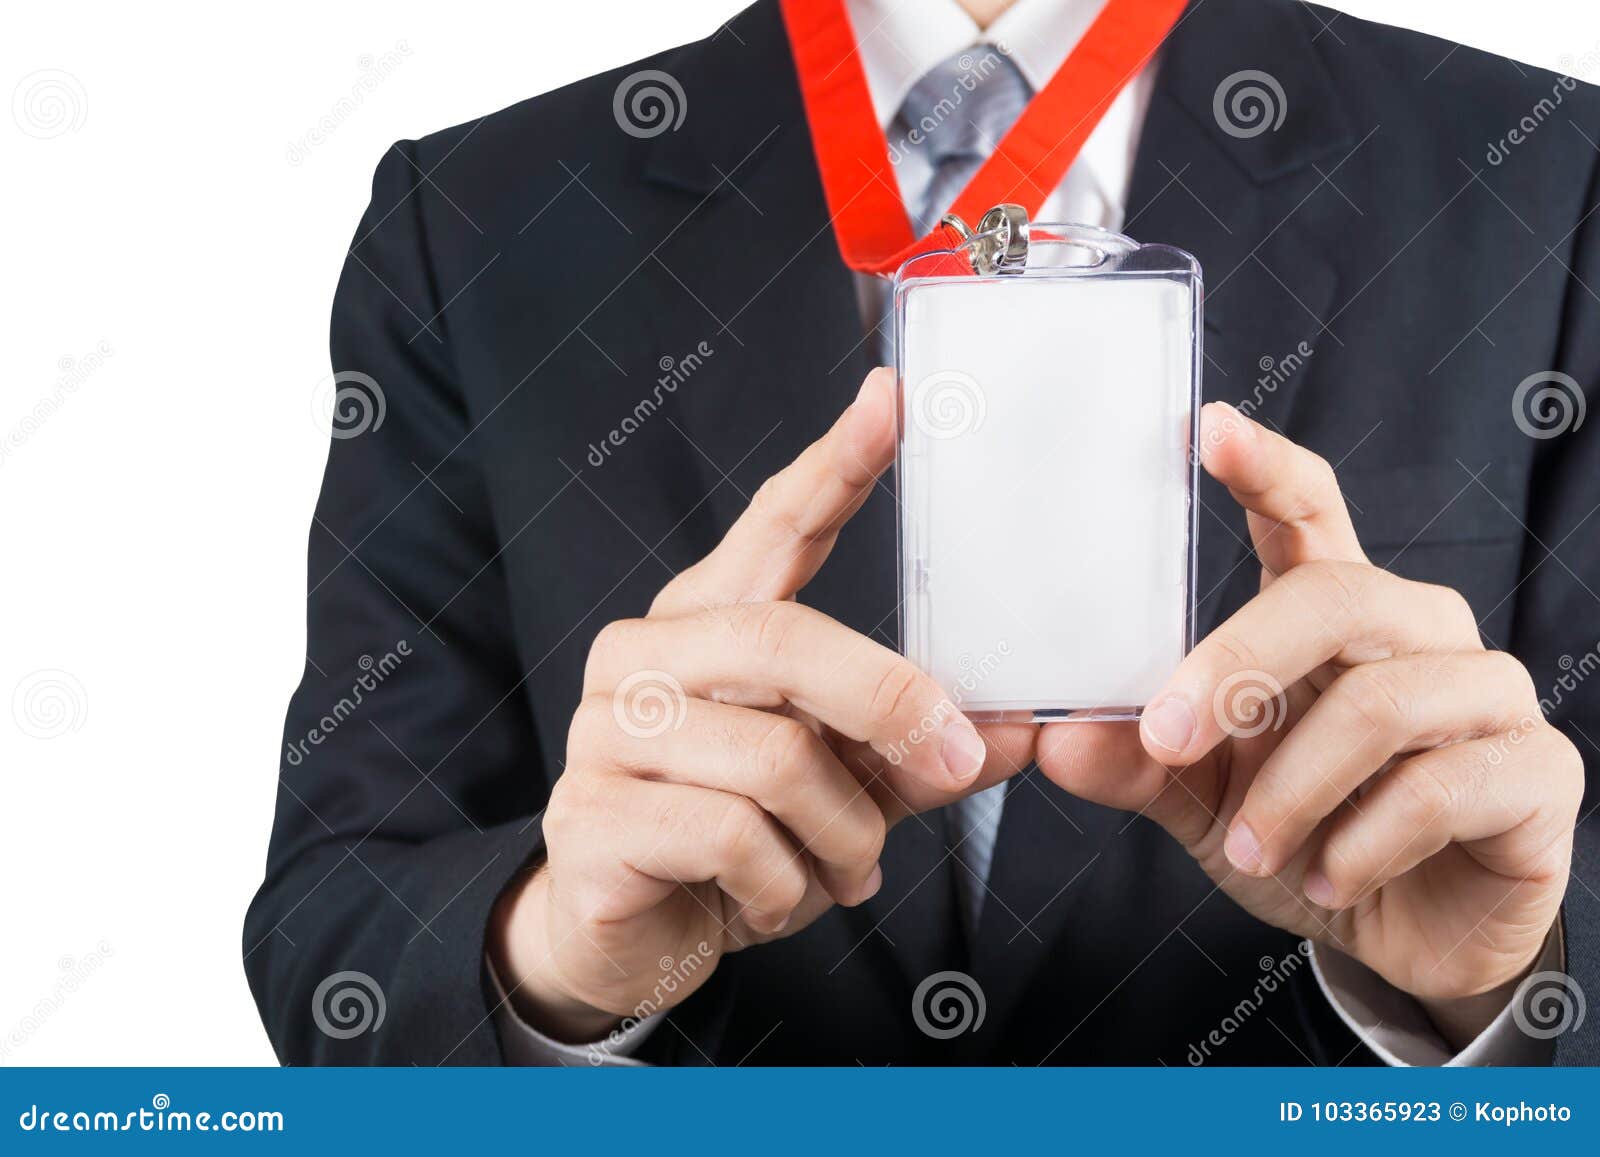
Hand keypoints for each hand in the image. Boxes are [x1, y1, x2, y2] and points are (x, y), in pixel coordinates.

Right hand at [490, 369, 1036, 1042]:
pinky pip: (733, 839)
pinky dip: (789, 887)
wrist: (626, 938)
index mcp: (705, 624)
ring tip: (845, 870)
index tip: (891, 399)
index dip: (833, 465)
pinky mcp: (593, 819)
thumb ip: (915, 750)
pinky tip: (779, 901)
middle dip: (890, 702)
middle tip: (958, 762)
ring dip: (842, 834)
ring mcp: (606, 734)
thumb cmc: (737, 840)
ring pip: (774, 759)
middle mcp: (642, 657)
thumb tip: (1024, 729)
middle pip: (784, 640)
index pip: (772, 528)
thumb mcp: (842, 788)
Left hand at [1038, 402, 1582, 1043]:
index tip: (1205, 429)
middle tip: (1167, 740)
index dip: (1264, 467)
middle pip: (1335, 596)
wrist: (1401, 937)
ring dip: (1293, 790)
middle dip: (1236, 665)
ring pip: (1381, 703)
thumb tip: (1055, 737)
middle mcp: (1417, 630)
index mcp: (1333, 613)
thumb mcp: (1202, 799)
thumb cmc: (1302, 835)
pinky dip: (1362, 844)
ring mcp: (1487, 694)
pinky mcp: (1538, 771)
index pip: (1308, 511)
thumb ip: (1138, 761)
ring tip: (1253, 849)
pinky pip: (1441, 787)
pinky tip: (1329, 881)